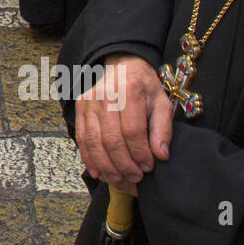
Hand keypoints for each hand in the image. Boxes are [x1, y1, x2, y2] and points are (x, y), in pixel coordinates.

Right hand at [75, 53, 173, 190]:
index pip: (133, 131)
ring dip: (107, 166)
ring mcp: (89, 101)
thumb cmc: (144, 88)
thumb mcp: (162, 103)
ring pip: (94, 142)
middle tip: (135, 177)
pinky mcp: (80, 107)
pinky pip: (82, 137)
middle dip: (124, 164)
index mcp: (130, 90)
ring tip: (119, 179)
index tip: (148, 167)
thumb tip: (161, 155)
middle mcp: (106, 95)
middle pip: (111, 139)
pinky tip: (98, 172)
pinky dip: (88, 158)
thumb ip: (163, 129)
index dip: (140, 154)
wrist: (122, 66)